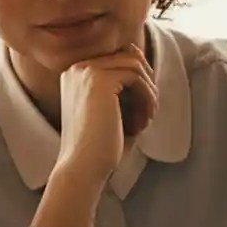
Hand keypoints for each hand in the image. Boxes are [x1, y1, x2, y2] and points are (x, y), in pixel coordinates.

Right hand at [54, 44, 158, 182]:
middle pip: (129, 56)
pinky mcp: (98, 79)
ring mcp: (85, 71)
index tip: (142, 111)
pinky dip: (147, 99)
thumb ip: (126, 90)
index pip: (120, 59)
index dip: (140, 82)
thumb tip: (149, 72)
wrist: (82, 170)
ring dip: (149, 93)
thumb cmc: (100, 148)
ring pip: (135, 65)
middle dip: (146, 84)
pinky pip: (136, 77)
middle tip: (147, 115)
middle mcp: (77, 68)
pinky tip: (142, 123)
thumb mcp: (115, 113)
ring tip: (145, 121)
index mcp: (76, 76)